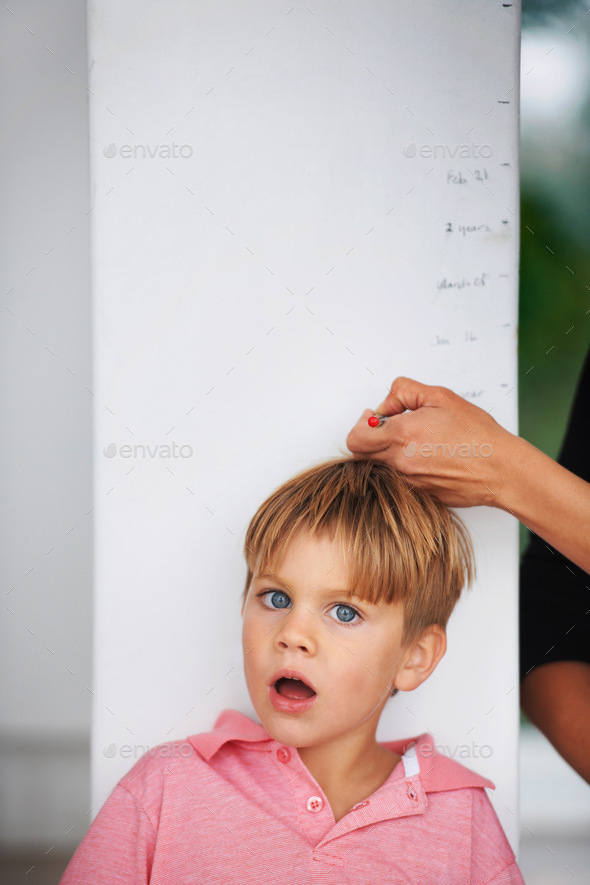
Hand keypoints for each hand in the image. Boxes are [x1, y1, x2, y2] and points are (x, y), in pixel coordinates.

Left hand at [346, 377, 518, 507]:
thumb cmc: (477, 435)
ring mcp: (408, 482)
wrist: (500, 469)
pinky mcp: (419, 495)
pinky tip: (426, 459)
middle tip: (390, 427)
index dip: (360, 425)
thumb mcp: (440, 396)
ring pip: (380, 468)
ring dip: (388, 454)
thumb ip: (404, 392)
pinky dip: (405, 469)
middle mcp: (400, 462)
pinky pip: (400, 481)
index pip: (355, 438)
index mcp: (401, 435)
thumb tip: (386, 404)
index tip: (373, 418)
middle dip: (370, 439)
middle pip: (362, 455)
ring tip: (414, 442)